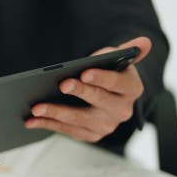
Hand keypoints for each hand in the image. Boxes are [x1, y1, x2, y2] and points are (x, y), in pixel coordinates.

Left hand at [25, 37, 151, 142]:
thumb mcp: (116, 59)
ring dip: (56, 113)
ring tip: (36, 107)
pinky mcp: (91, 135)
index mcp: (132, 89)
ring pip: (79, 120)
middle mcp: (122, 110)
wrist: (108, 94)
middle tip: (61, 85)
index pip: (117, 83)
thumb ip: (126, 50)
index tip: (84, 72)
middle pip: (98, 102)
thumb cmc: (109, 72)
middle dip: (80, 92)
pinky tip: (31, 120)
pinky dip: (48, 124)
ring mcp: (107, 125)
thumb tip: (144, 42)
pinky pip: (67, 131)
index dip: (101, 78)